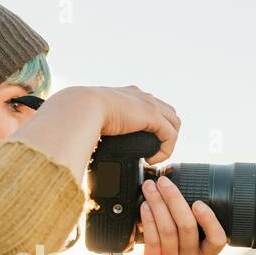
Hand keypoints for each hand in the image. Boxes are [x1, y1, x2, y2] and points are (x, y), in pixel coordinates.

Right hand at [64, 85, 180, 164]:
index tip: (144, 144)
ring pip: (174, 124)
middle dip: (166, 133)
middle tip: (153, 151)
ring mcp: (149, 104)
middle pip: (169, 114)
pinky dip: (165, 150)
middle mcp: (142, 96)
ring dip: (168, 142)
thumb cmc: (81, 115)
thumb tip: (92, 143)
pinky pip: (170, 135)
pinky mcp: (152, 115)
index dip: (155, 126)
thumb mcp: (96, 119)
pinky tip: (151, 160)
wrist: (82, 107)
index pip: (153, 107)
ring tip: (154, 157)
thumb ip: (102, 126)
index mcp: (130, 95)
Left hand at [117, 174, 227, 254]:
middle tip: (164, 182)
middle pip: (187, 226)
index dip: (210, 220)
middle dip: (174, 198)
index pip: (218, 239)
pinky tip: (143, 207)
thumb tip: (177, 197)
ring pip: (168, 229)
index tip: (199, 202)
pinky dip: (148, 219)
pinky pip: (152, 239)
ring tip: (149, 188)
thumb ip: (186, 237)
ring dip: (157, 203)